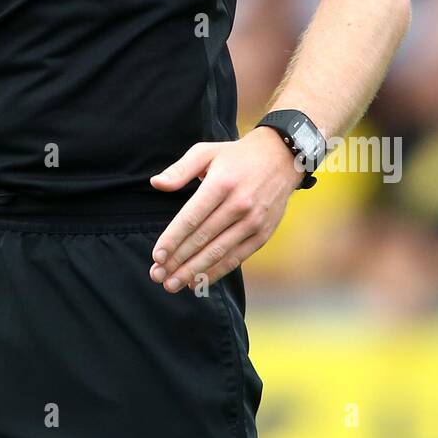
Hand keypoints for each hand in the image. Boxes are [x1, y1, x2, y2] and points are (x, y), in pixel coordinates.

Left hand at [147, 128, 301, 291]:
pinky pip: (237, 258)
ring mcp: (253, 221)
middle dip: (178, 260)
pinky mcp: (263, 234)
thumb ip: (180, 170)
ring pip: (218, 252)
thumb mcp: (206, 152)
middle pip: (202, 239)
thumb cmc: (236, 156)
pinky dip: (217, 271)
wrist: (281, 158)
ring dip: (193, 271)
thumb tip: (156, 184)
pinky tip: (198, 281)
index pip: (191, 218)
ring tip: (172, 284)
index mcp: (221, 184)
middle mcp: (239, 204)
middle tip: (157, 275)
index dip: (173, 239)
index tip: (157, 255)